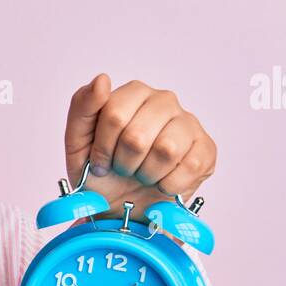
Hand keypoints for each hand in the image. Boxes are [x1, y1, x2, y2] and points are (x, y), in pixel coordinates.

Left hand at [64, 73, 216, 221]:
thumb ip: (82, 106)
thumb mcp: (78, 141)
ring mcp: (188, 123)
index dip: (102, 149)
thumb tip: (102, 79)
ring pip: (166, 150)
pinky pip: (189, 167)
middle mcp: (164, 100)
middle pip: (137, 137)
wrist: (123, 206)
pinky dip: (168, 185)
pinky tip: (162, 182)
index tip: (100, 162)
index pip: (114, 116)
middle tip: (124, 169)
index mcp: (133, 93)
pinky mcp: (206, 148)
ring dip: (146, 174)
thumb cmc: (102, 171)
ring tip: (143, 173)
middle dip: (124, 163)